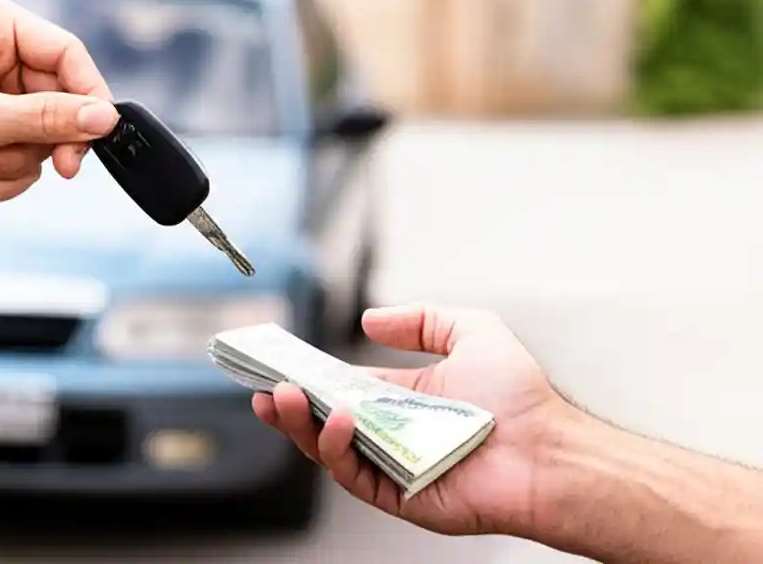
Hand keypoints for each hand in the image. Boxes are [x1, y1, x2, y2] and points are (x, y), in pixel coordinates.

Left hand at [0, 0, 117, 198]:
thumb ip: (44, 120)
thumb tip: (104, 120)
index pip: (68, 56)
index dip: (87, 101)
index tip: (91, 143)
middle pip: (58, 105)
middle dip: (35, 144)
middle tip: (35, 169)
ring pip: (37, 140)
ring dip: (9, 166)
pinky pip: (14, 159)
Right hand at [253, 304, 569, 535]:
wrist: (550, 451)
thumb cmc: (523, 399)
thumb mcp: (474, 331)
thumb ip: (423, 318)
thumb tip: (371, 320)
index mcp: (405, 398)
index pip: (343, 387)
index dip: (309, 376)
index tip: (280, 361)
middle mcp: (395, 432)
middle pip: (325, 418)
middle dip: (289, 401)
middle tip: (264, 381)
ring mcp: (394, 465)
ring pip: (330, 448)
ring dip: (300, 423)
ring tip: (282, 397)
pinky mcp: (398, 496)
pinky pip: (355, 475)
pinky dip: (338, 448)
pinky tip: (337, 420)